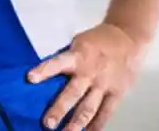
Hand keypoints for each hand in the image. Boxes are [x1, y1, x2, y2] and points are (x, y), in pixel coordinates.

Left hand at [27, 23, 145, 130]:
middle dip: (59, 109)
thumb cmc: (98, 40)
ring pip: (89, 108)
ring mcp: (104, 85)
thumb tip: (46, 75)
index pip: (58, 63)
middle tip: (47, 123)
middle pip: (73, 93)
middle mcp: (90, 72)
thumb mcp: (78, 42)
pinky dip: (96, 125)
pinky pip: (106, 113)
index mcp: (78, 55)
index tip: (30, 78)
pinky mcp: (117, 93)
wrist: (128, 37)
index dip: (44, 70)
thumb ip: (66, 59)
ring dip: (76, 123)